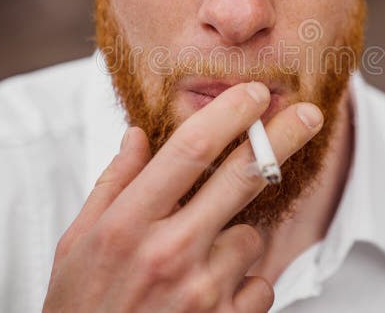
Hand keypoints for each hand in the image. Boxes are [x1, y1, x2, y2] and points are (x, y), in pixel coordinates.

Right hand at [43, 81, 323, 311]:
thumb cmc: (81, 308)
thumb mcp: (76, 244)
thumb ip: (112, 185)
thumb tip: (137, 134)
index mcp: (127, 224)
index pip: (189, 150)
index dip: (229, 114)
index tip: (255, 93)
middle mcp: (169, 251)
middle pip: (241, 176)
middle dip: (281, 136)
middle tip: (308, 113)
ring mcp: (202, 291)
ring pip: (251, 236)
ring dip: (236, 235)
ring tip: (197, 259)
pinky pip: (260, 283)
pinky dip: (245, 282)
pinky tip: (210, 294)